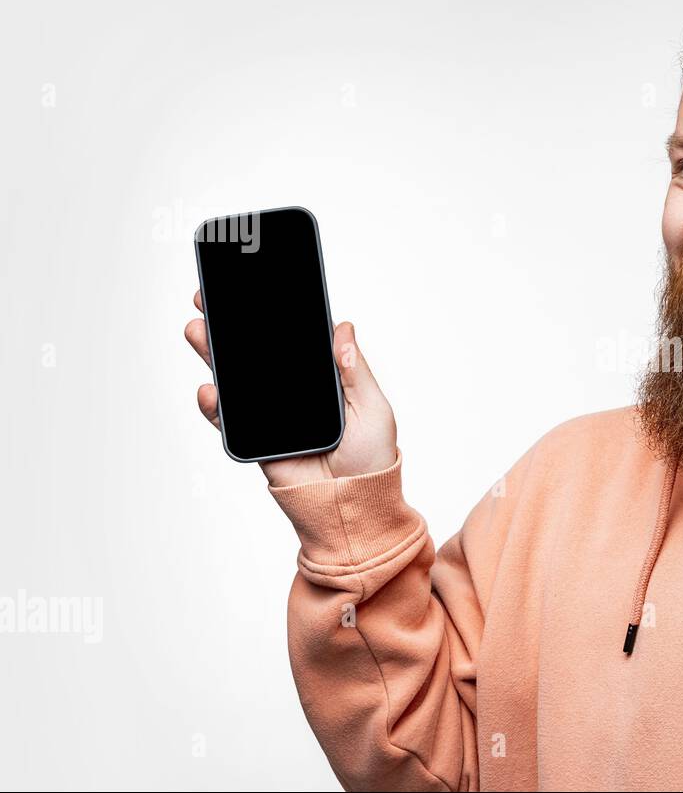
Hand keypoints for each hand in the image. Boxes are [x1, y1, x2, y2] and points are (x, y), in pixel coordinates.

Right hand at [184, 290, 398, 486]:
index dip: (275, 313)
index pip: (294, 339)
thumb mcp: (374, 409)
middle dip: (232, 325)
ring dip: (214, 353)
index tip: (255, 285)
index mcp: (323, 379)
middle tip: (209, 298)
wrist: (353, 507)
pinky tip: (210, 389)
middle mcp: (293, 391)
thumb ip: (355, 372)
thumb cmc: (373, 460)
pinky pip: (229, 420)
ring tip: (199, 329)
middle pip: (257, 352)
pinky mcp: (256, 440)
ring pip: (236, 378)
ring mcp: (271, 414)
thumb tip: (344, 327)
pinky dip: (215, 405)